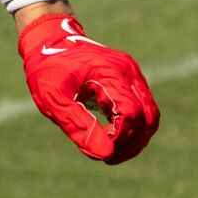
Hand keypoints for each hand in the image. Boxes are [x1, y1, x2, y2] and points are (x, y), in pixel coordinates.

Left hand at [17, 12, 158, 163]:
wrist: (48, 39)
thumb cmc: (48, 68)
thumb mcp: (53, 99)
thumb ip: (78, 125)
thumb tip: (105, 155)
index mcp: (109, 72)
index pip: (130, 114)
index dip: (120, 139)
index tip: (101, 152)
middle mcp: (127, 71)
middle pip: (147, 117)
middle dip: (131, 144)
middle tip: (108, 158)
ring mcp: (132, 73)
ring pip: (150, 114)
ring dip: (136, 139)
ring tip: (112, 153)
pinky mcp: (130, 79)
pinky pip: (143, 108)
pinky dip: (134, 127)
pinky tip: (113, 138)